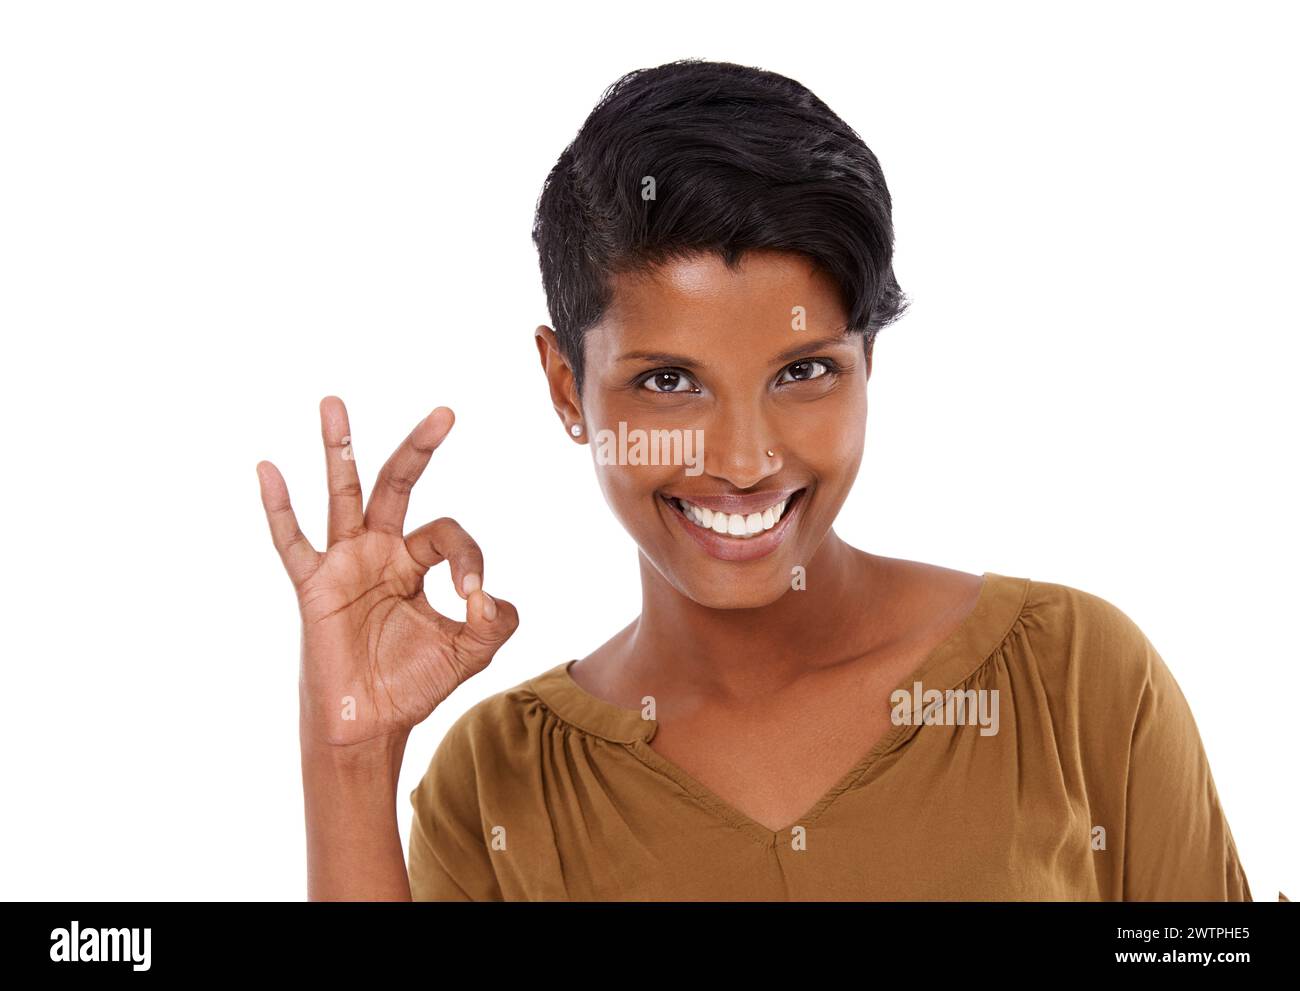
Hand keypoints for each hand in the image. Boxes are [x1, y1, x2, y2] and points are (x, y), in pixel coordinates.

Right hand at [257, 396, 518, 750]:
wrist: (371, 726)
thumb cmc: (414, 685)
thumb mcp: (471, 650)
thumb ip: (495, 620)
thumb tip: (489, 594)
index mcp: (414, 561)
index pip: (449, 534)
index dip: (469, 558)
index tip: (475, 595)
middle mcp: (378, 552)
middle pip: (396, 485)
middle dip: (419, 449)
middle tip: (446, 413)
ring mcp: (344, 564)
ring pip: (341, 494)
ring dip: (339, 448)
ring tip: (334, 402)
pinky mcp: (314, 587)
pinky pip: (292, 542)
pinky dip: (278, 507)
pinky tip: (267, 469)